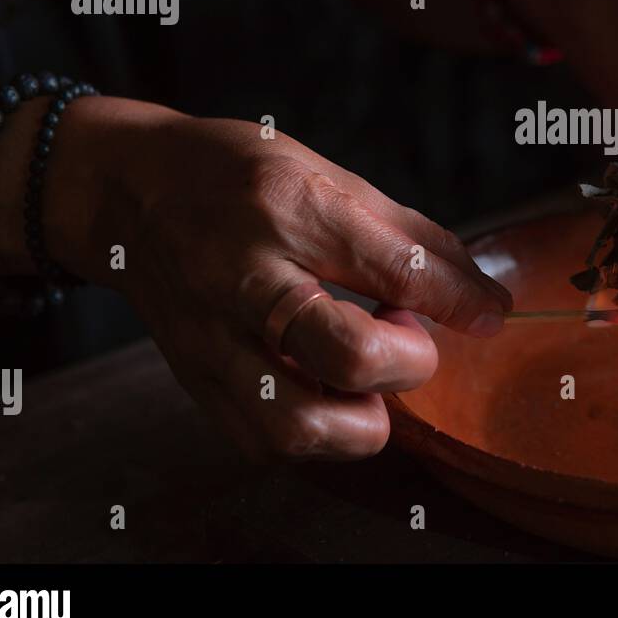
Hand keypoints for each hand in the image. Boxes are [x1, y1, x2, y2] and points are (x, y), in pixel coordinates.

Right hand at [43, 98, 511, 460]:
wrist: (130, 194)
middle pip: (351, 356)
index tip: (486, 315)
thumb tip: (482, 298)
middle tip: (404, 336)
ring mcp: (214, 338)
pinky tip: (324, 389)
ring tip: (363, 375)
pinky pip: (269, 441)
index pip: (396, 269)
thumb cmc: (234, 177)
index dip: (459, 301)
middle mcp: (245, 278)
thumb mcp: (327, 175)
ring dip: (359, 416)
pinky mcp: (198, 382)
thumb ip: (409, 238)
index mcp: (287, 208)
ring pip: (301, 425)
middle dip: (407, 362)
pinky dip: (316, 430)